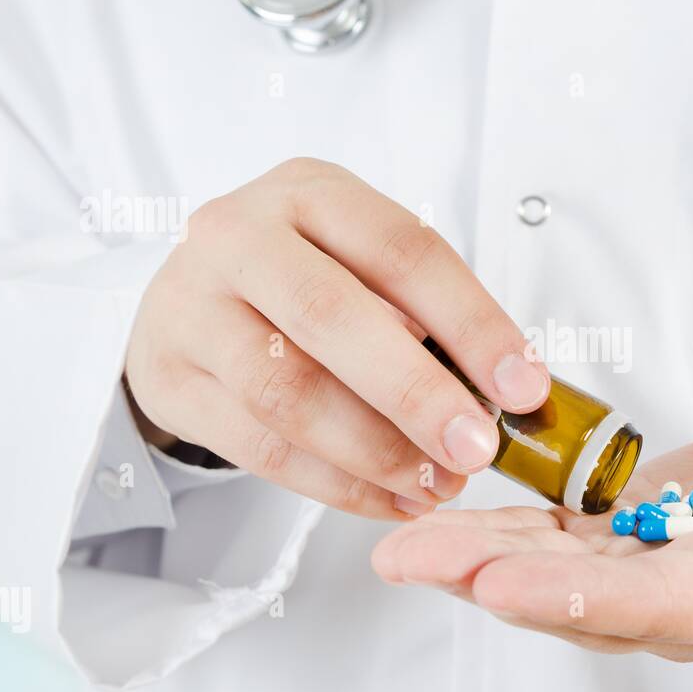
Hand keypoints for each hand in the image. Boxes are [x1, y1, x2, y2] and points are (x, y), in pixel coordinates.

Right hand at [125, 158, 549, 518]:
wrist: (187, 299)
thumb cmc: (303, 281)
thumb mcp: (362, 263)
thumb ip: (426, 314)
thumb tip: (507, 395)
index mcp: (311, 192)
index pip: (403, 251)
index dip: (472, 322)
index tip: (523, 387)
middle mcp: (239, 237)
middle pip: (332, 316)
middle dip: (417, 394)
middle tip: (477, 449)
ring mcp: (191, 308)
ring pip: (288, 393)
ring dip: (377, 452)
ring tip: (438, 484)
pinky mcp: (169, 382)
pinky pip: (261, 449)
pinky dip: (338, 485)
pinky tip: (391, 499)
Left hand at [372, 402, 692, 659]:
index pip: (654, 607)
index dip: (583, 598)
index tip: (514, 583)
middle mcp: (675, 599)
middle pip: (575, 601)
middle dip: (495, 581)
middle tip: (418, 558)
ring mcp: (638, 573)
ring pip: (547, 572)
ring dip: (474, 557)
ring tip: (402, 542)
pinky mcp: (616, 540)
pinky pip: (544, 537)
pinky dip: (492, 525)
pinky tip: (439, 512)